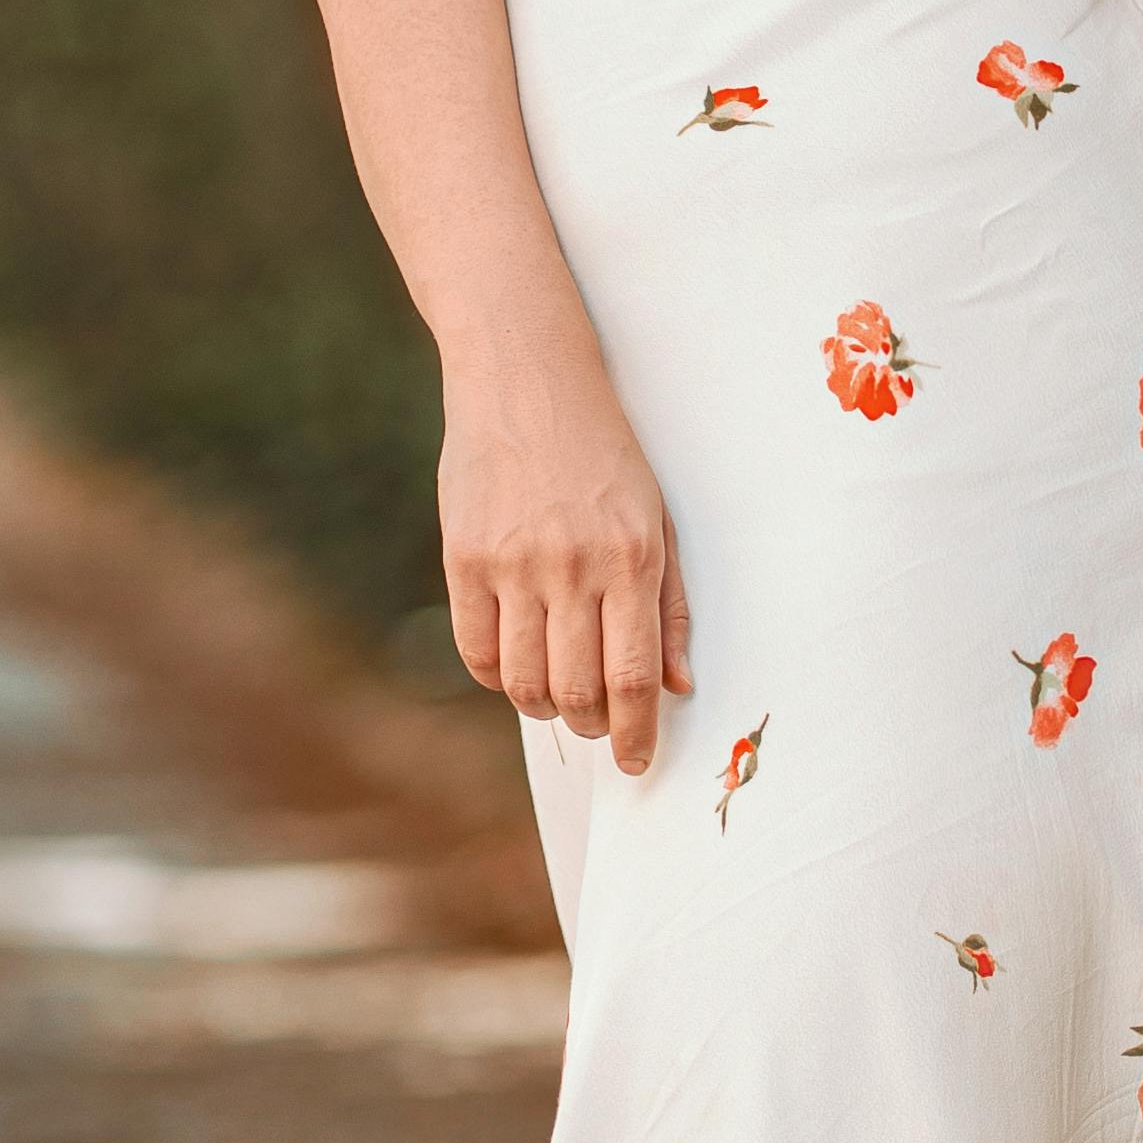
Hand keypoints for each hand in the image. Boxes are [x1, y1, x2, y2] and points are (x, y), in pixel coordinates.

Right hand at [438, 344, 695, 768]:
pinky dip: (497, 675)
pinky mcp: (464, 557)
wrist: (526, 380)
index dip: (635, 736)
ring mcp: (513, 563)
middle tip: (596, 722)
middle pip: (577, 692)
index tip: (635, 762)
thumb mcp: (657, 520)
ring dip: (545, 706)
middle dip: (591, 726)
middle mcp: (573, 566)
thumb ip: (670, 608)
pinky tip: (515, 660)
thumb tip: (678, 689)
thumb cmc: (603, 453)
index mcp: (631, 560)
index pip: (633, 679)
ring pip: (524, 683)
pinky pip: (476, 651)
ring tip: (557, 691)